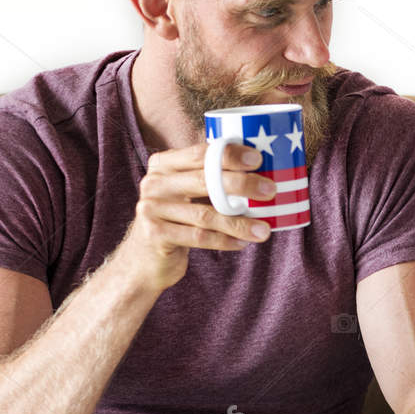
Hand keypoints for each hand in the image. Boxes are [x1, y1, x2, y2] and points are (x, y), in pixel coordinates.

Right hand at [119, 141, 276, 291]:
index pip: (200, 153)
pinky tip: (243, 244)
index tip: (258, 160)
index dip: (230, 155)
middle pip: (205, 180)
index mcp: (163, 165)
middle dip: (242, 184)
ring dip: (239, 223)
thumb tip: (260, 173)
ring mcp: (151, 208)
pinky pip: (199, 237)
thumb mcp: (185, 194)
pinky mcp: (155, 234)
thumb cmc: (177, 221)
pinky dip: (225, 241)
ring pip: (205, 214)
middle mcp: (154, 182)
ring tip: (264, 230)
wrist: (144, 260)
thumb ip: (209, 180)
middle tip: (270, 191)